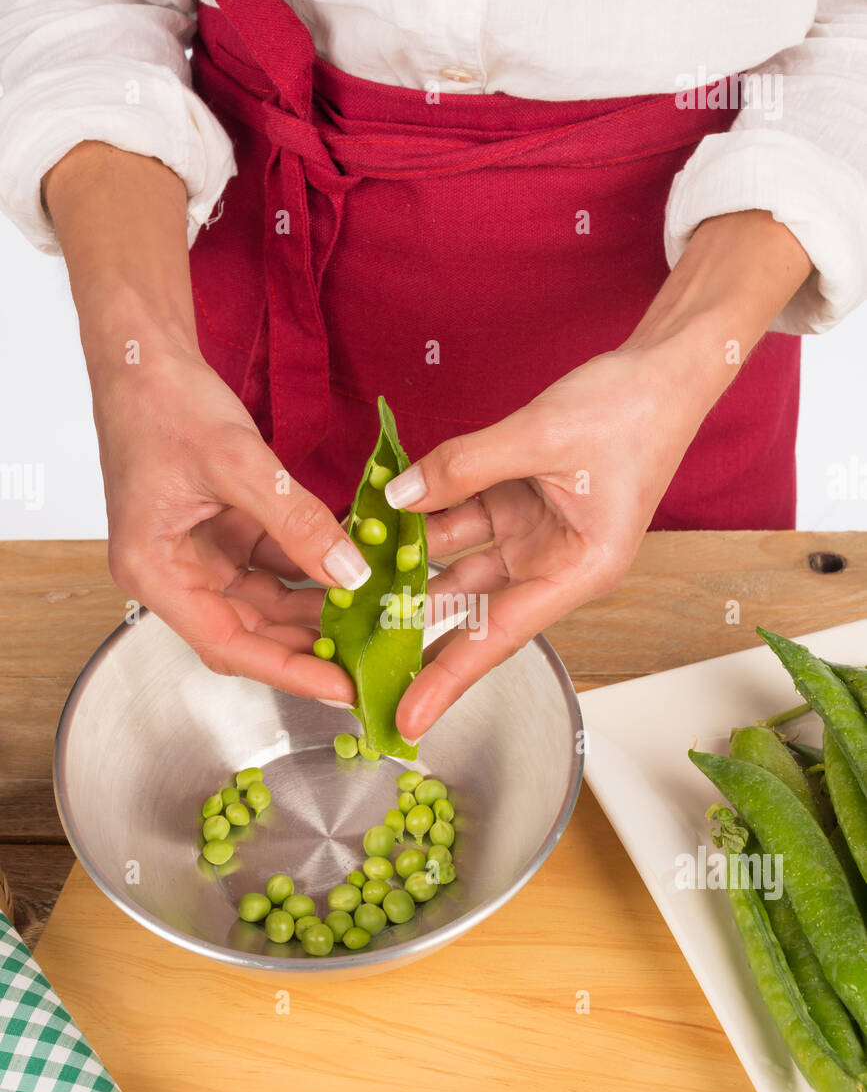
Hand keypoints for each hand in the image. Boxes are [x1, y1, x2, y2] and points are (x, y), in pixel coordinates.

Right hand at [44, 143, 367, 701]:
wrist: (146, 355)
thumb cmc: (164, 402)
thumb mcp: (239, 464)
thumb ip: (296, 522)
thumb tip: (350, 574)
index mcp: (154, 571)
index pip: (229, 644)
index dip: (289, 671)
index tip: (341, 689)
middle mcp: (172, 574)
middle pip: (248, 633)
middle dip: (309, 648)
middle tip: (370, 661)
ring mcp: (196, 556)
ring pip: (264, 604)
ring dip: (315, 610)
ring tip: (371, 620)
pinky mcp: (219, 535)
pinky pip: (270, 567)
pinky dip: (309, 569)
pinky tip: (351, 571)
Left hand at [388, 338, 709, 738]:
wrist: (664, 371)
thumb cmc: (630, 410)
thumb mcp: (540, 434)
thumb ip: (464, 465)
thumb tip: (398, 496)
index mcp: (579, 571)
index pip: (497, 636)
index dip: (446, 680)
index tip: (405, 719)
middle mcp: (555, 566)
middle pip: (470, 614)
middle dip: (414, 637)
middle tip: (356, 666)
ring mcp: (534, 538)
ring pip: (458, 570)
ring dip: (407, 577)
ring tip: (349, 596)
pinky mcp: (521, 507)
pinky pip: (462, 524)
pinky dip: (423, 523)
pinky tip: (378, 527)